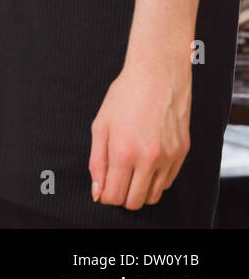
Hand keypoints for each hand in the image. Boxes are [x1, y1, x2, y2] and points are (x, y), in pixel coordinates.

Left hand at [89, 54, 191, 209]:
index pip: (114, 195)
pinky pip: (168, 182)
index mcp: (123, 152)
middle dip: (121, 197)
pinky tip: (146, 165)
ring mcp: (168, 158)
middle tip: (115, 182)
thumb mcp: (100, 126)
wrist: (157, 76)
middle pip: (134, 201)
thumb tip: (97, 190)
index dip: (105, 196)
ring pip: (154, 196)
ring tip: (130, 172)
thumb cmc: (124, 97)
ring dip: (139, 191)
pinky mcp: (182, 154)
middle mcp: (148, 159)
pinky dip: (155, 181)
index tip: (103, 189)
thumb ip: (97, 162)